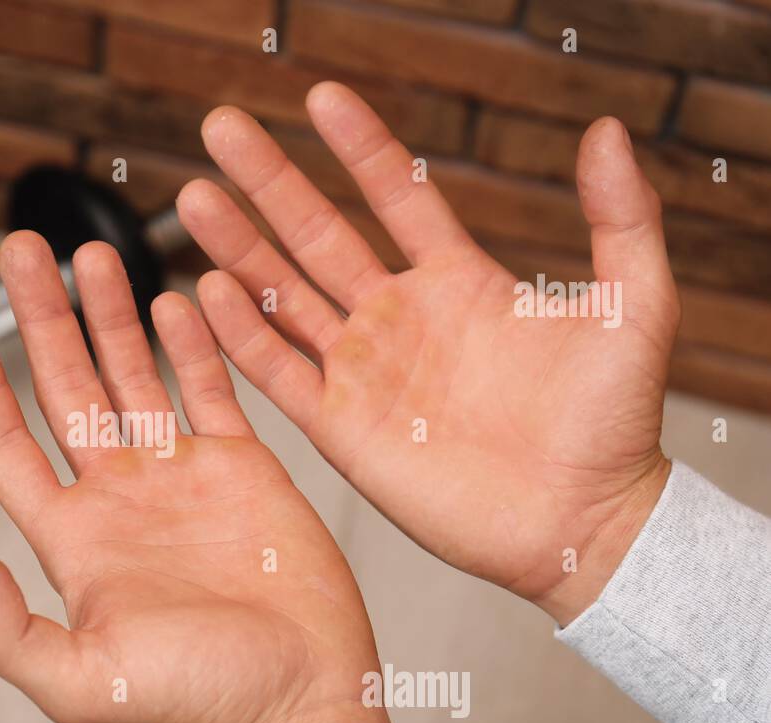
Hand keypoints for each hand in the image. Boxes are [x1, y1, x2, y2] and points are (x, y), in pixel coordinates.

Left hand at [0, 232, 401, 722]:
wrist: (297, 704)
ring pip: (134, 376)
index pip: (8, 444)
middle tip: (24, 250)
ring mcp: (179, 479)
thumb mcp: (83, 681)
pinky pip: (211, 390)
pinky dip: (194, 344)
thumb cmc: (200, 703)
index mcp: (74, 538)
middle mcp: (119, 498)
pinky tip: (175, 300)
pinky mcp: (242, 469)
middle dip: (42, 316)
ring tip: (93, 255)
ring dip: (110, 315)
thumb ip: (3, 630)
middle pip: (64, 387)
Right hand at [177, 82, 677, 625]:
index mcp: (459, 283)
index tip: (319, 96)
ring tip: (194, 197)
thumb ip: (621, 219)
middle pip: (318, 235)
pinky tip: (208, 291)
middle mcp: (399, 319)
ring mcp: (365, 371)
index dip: (361, 147)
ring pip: (284, 296)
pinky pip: (280, 372)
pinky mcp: (343, 428)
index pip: (397, 197)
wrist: (581, 521)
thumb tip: (606, 130)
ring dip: (238, 248)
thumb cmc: (614, 423)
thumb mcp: (634, 307)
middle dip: (270, 181)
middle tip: (222, 128)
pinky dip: (242, 335)